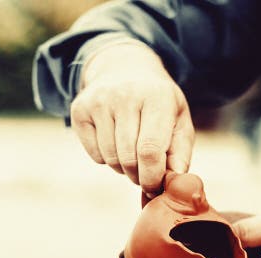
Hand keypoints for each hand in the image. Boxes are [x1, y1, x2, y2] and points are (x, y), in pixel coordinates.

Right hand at [70, 41, 193, 193]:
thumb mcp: (179, 120)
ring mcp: (99, 100)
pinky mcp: (80, 109)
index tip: (155, 186)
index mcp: (157, 97)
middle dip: (139, 175)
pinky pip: (94, 153)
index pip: (150, 150)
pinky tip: (115, 143)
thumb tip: (174, 179)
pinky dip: (106, 158)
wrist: (126, 68)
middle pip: (128, 158)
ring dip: (123, 168)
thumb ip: (181, 151)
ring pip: (110, 158)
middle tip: (145, 173)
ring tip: (133, 154)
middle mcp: (125, 95)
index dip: (152, 176)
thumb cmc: (159, 103)